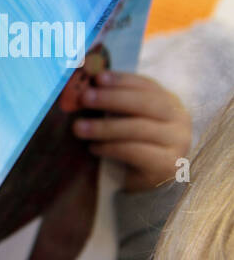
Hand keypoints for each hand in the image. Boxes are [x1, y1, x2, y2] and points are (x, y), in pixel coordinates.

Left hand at [73, 71, 190, 191]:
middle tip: (84, 98)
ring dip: (105, 127)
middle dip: (113, 99)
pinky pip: (137, 152)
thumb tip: (81, 87)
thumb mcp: (124, 120)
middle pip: (147, 103)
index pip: (147, 86)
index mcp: (169, 102)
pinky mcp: (167, 165)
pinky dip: (112, 148)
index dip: (122, 80)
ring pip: (140, 129)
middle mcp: (179, 120)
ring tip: (79, 128)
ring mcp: (177, 143)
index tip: (97, 78)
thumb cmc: (130, 144)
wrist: (145, 181)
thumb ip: (111, 104)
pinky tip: (93, 148)